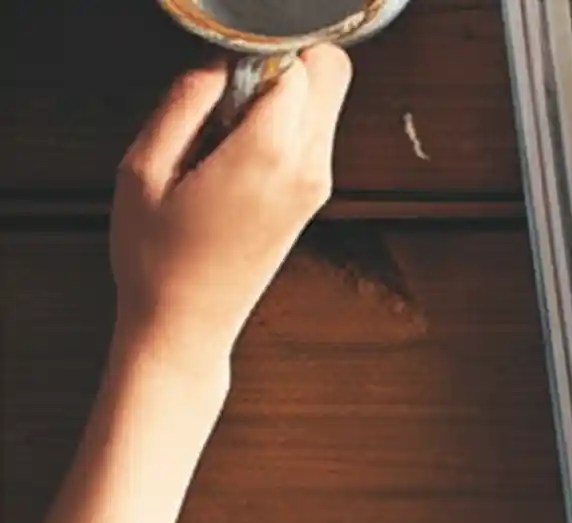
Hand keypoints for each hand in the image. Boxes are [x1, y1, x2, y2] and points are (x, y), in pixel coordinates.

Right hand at [109, 45, 352, 368]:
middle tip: (230, 93)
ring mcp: (317, 184)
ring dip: (283, 94)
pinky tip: (235, 152)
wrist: (186, 326)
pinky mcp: (313, 195)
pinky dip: (283, 123)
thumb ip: (183, 102)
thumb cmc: (156, 258)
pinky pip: (313, 132)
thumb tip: (218, 61)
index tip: (224, 69)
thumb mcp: (142, 170)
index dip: (263, 50)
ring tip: (225, 131)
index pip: (303, 63)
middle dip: (286, 62)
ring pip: (326, 100)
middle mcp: (309, 167)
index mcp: (269, 156)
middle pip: (331, 72)